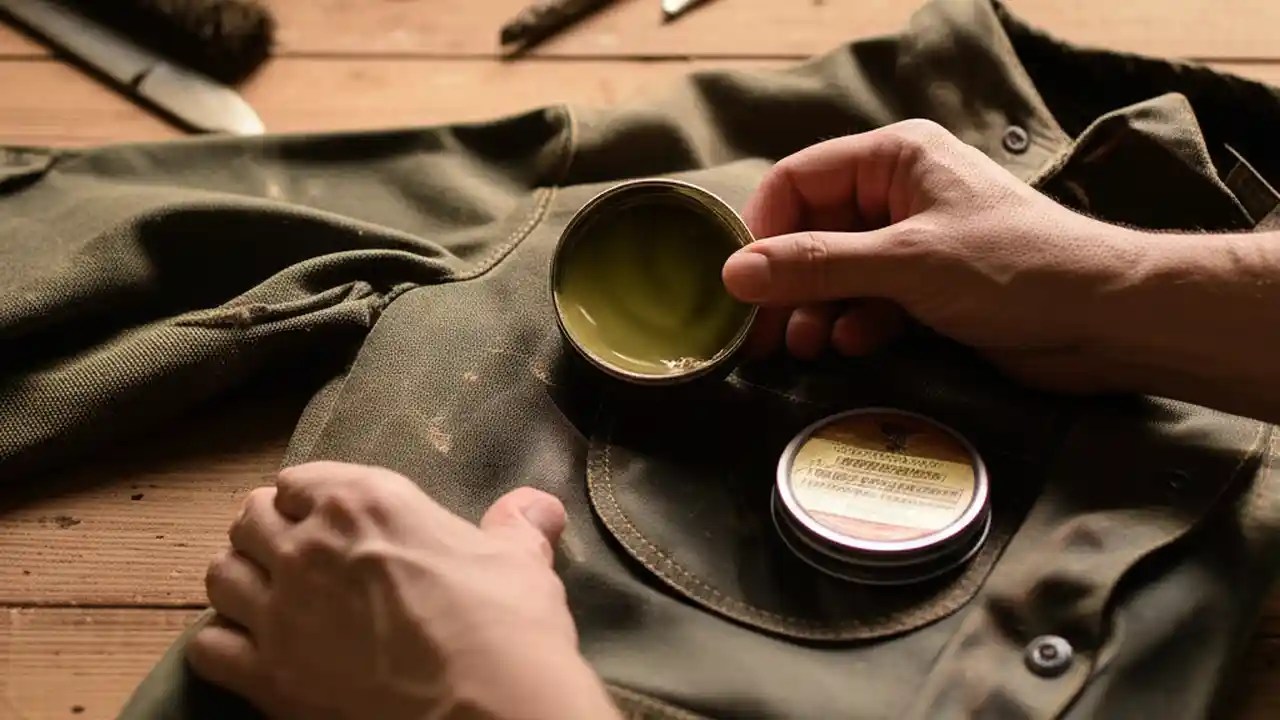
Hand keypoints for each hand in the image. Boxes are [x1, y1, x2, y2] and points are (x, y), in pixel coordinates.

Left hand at [186, 462, 617, 719]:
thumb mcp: (519, 562)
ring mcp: (282, 613)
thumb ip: (515, 527)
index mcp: (365, 502)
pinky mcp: (268, 676)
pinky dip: (223, 645)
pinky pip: (209, 647)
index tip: (322, 516)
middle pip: (250, 520)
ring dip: (239, 580)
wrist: (488, 710)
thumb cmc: (507, 626)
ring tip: (264, 596)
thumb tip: (536, 506)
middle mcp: (310, 548)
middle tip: (292, 554)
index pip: (301, 480)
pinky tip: (249, 651)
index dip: (309, 499)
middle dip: (266, 532)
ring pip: (219, 576)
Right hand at [722, 119, 1141, 392]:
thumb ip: (816, 265)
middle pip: (812, 231)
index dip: (762, 230)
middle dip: (787, 282)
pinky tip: (854, 344)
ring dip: (816, 308)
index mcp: (895, 158)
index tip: (738, 285)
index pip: (798, 180)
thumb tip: (732, 273)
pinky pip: (868, 299)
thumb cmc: (1015, 269)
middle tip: (760, 336)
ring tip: (804, 347)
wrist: (1106, 320)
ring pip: (837, 271)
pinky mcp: (929, 287)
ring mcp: (914, 241)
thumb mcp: (905, 263)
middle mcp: (899, 192)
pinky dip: (855, 322)